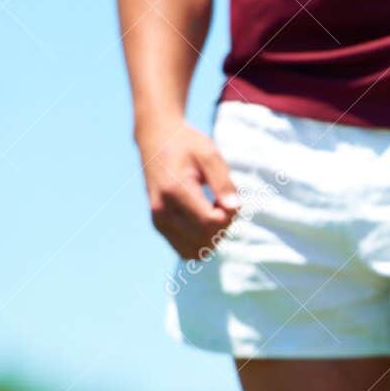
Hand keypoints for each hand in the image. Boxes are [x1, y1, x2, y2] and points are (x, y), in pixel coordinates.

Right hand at [137, 116, 239, 259]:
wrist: (156, 139)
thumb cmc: (186, 145)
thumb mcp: (209, 154)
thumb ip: (223, 181)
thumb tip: (234, 208)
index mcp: (174, 190)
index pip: (210, 222)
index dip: (228, 216)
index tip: (229, 198)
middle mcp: (162, 210)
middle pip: (204, 239)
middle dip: (222, 227)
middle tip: (223, 203)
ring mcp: (158, 221)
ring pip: (195, 251)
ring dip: (212, 237)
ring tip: (213, 211)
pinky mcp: (159, 226)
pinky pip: (186, 250)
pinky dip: (201, 241)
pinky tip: (203, 219)